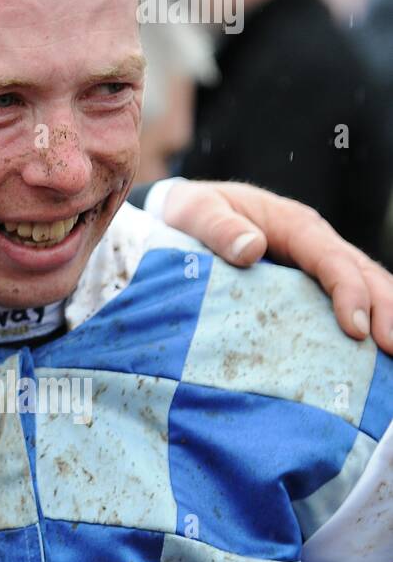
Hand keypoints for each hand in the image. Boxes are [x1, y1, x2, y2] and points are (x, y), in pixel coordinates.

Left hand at [162, 180, 392, 354]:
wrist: (189, 211)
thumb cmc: (193, 211)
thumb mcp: (196, 211)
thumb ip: (218, 228)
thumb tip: (252, 248)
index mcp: (292, 224)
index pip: (331, 257)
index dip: (348, 291)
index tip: (355, 328)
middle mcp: (314, 241)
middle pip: (362, 272)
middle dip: (384, 309)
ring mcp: (316, 261)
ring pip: (366, 283)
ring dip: (386, 315)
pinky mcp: (311, 280)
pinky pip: (347, 295)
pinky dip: (369, 317)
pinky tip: (375, 350)